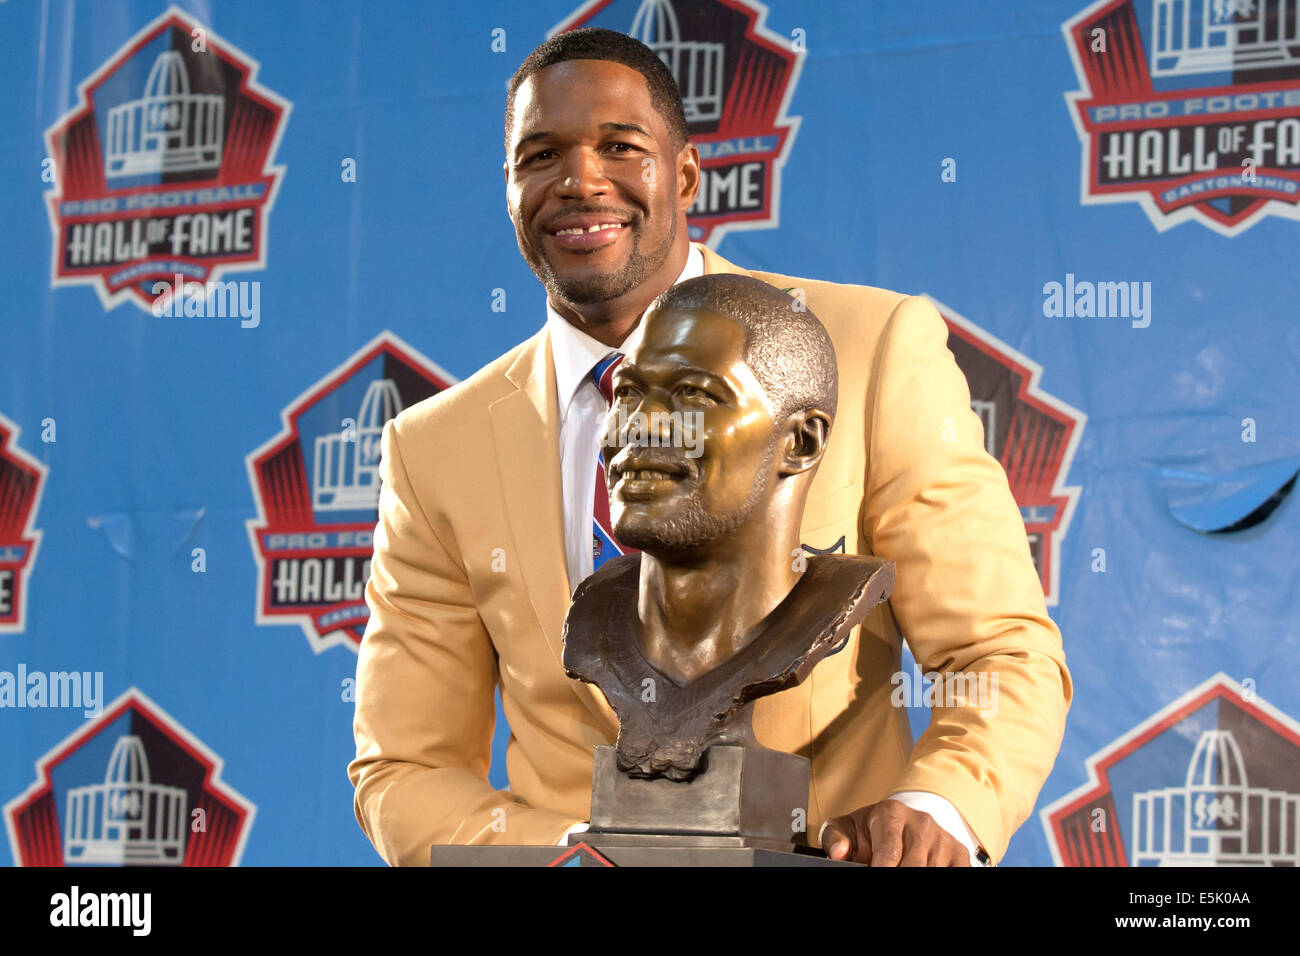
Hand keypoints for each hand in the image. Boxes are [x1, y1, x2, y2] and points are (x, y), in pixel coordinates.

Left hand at [820, 799, 970, 865]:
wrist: (899, 823)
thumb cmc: (869, 831)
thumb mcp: (846, 829)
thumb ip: (835, 840)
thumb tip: (839, 853)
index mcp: (891, 813)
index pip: (890, 851)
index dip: (882, 869)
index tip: (875, 873)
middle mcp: (921, 822)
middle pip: (913, 866)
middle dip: (898, 875)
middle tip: (885, 875)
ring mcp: (942, 838)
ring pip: (932, 871)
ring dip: (916, 876)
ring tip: (900, 867)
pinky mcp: (958, 854)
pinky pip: (954, 873)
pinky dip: (937, 875)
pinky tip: (922, 870)